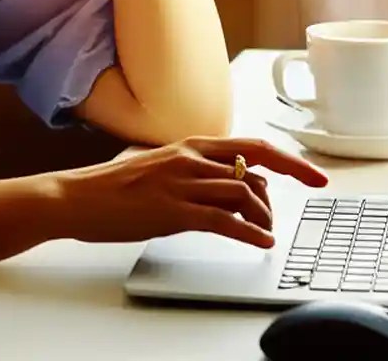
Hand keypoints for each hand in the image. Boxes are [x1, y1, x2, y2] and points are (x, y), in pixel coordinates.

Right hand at [50, 137, 328, 248]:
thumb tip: (227, 182)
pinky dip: (249, 232)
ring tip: (267, 232)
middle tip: (300, 202)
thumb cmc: (111, 187)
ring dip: (264, 216)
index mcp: (188, 146)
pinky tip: (260, 241)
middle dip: (287, 186)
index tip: (312, 173)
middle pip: (256, 169)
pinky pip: (223, 220)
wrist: (74, 197)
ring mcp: (181, 184)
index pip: (252, 146)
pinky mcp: (172, 211)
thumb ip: (192, 171)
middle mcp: (189, 159)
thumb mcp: (157, 167)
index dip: (289, 159)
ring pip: (243, 194)